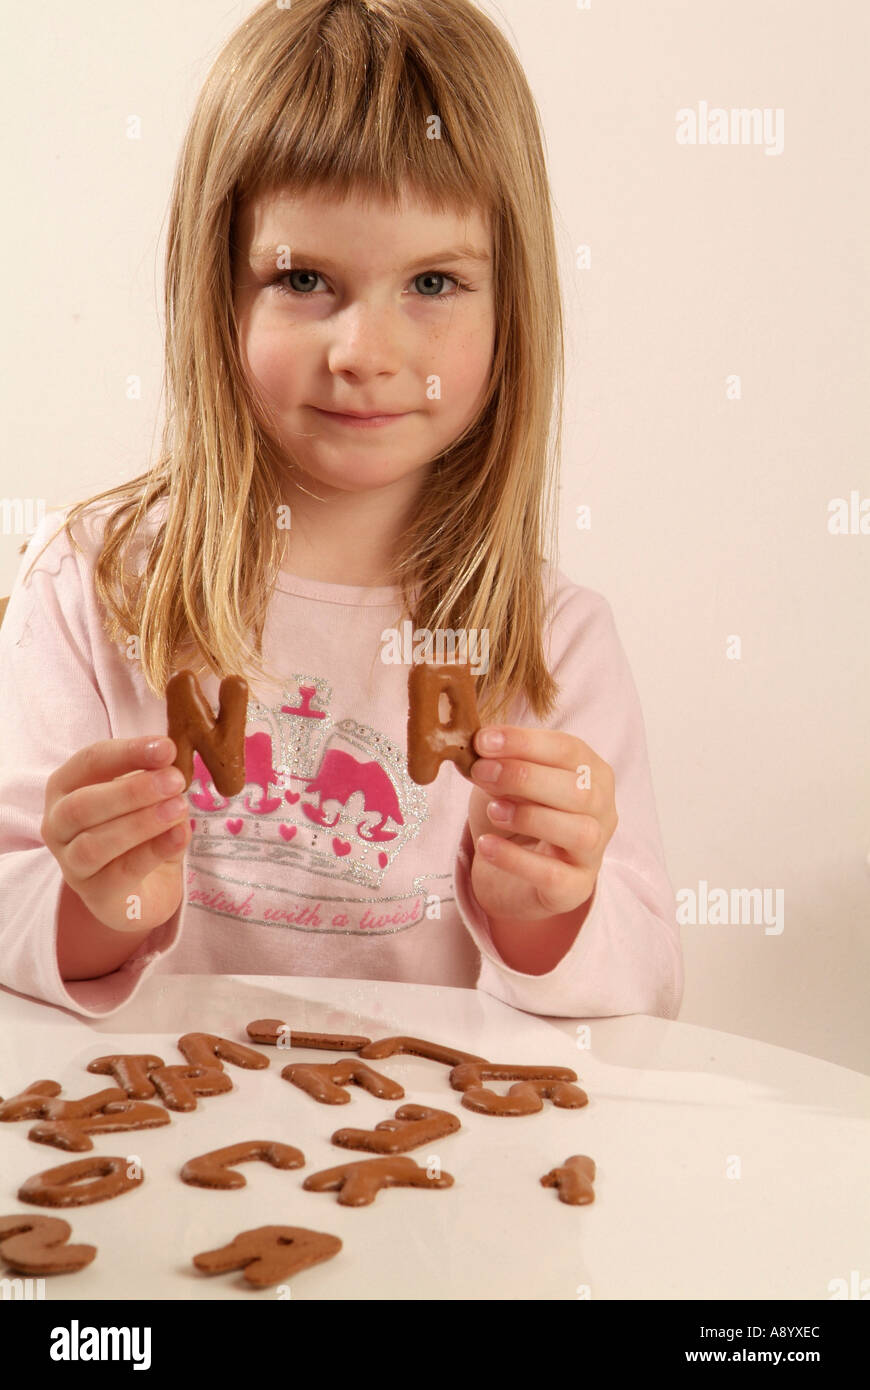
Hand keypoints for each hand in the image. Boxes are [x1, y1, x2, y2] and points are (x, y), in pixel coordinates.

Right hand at [41, 736, 191, 931]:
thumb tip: (169, 761)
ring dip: (141, 823)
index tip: (167, 747)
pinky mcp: (94, 893)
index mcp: (67, 787)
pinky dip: (153, 851)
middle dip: (132, 790)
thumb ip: (154, 777)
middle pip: (82, 804)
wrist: (144, 889)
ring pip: (94, 843)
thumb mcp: (147, 797)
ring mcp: (71, 862)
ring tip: (180, 808)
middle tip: (175, 780)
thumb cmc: (138, 831)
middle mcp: (58, 823)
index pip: (90, 761)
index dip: (128, 752)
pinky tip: (180, 835)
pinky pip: (121, 872)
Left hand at [466, 726, 617, 921]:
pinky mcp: (575, 888)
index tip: (483, 740)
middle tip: (481, 772)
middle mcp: (602, 811)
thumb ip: (496, 764)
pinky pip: (553, 875)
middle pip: (579, 789)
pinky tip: (487, 845)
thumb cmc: (515, 818)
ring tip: (493, 811)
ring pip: (579, 832)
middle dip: (525, 777)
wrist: (510, 877)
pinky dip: (516, 859)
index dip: (525, 743)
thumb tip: (476, 750)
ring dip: (530, 816)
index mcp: (591, 773)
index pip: (568, 750)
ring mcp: (593, 853)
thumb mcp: (504, 783)